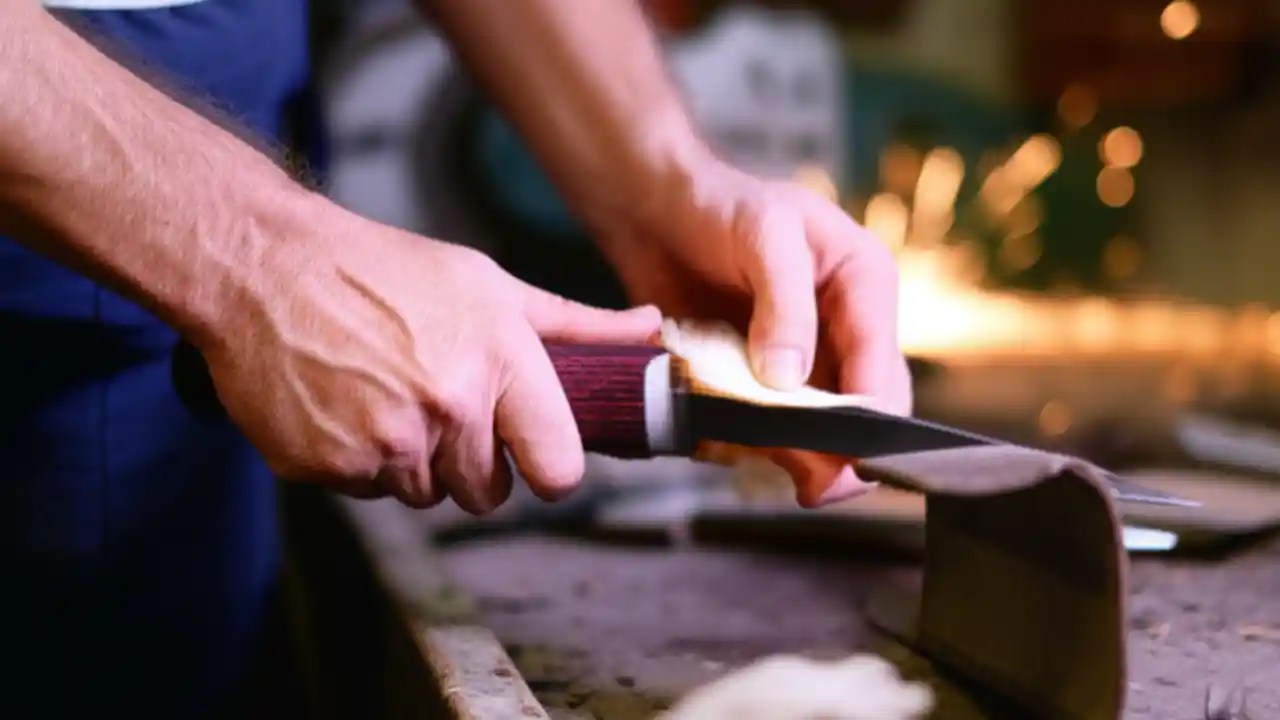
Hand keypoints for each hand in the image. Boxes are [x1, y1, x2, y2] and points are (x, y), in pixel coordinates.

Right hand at [201, 202, 659, 512]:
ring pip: (427, 494)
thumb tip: (650, 330)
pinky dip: (361, 461)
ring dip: (415, 462)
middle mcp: (448, 409)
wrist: (266, 269)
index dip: (550, 466)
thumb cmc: (383, 272)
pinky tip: (348, 406)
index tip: (536, 454)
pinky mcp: (331, 467)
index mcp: (499, 363)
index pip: (560, 469)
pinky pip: (369, 491)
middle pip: (490, 493)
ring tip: (387, 394)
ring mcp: (386, 444)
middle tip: (440, 403)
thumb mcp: (490, 285)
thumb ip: (576, 324)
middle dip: (473, 461)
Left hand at [599, 156, 910, 507]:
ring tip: (745, 449)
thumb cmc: (721, 205)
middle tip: (812, 488)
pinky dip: (744, 443)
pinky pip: (764, 431)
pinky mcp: (759, 383)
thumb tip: (791, 381)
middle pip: (860, 414)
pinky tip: (715, 436)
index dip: (868, 421)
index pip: (883, 368)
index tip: (844, 462)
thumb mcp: (764, 235)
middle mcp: (844, 331)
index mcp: (865, 286)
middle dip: (836, 452)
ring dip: (786, 454)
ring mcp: (802, 362)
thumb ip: (785, 306)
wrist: (658, 213)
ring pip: (813, 432)